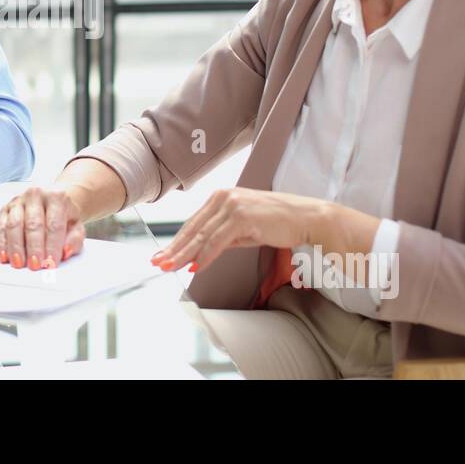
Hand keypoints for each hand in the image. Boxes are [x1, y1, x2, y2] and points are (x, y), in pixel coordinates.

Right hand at [0, 186, 85, 269]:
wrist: (54, 199)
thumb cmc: (64, 216)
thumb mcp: (77, 226)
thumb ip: (74, 240)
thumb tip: (65, 252)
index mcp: (56, 197)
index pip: (54, 224)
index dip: (52, 246)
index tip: (50, 263)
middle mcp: (36, 195)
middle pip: (33, 224)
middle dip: (33, 247)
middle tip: (35, 265)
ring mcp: (18, 201)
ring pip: (14, 224)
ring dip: (16, 246)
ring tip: (19, 263)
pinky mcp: (5, 208)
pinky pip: (1, 226)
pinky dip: (2, 243)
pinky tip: (5, 256)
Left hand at [150, 188, 323, 272]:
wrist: (306, 217)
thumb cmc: (278, 221)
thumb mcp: (244, 228)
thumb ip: (223, 236)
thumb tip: (202, 252)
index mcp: (222, 196)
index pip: (194, 223)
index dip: (177, 241)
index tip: (163, 255)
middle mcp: (224, 197)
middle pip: (193, 228)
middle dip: (174, 249)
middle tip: (158, 263)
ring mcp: (232, 205)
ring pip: (202, 235)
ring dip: (184, 255)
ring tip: (171, 268)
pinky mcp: (242, 216)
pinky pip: (218, 241)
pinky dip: (205, 255)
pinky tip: (195, 266)